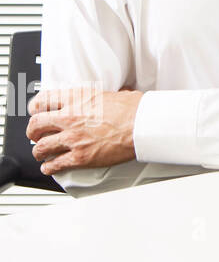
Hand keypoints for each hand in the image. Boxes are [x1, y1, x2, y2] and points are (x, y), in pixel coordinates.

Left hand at [26, 88, 141, 174]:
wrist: (143, 125)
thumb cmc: (135, 109)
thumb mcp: (114, 94)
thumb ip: (102, 98)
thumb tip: (109, 97)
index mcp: (78, 98)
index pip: (44, 100)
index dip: (36, 107)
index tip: (36, 111)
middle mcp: (70, 117)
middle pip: (36, 124)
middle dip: (33, 131)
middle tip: (35, 134)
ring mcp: (73, 138)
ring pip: (41, 147)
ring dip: (39, 151)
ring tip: (41, 153)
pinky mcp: (79, 157)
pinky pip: (55, 164)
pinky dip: (49, 167)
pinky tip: (50, 167)